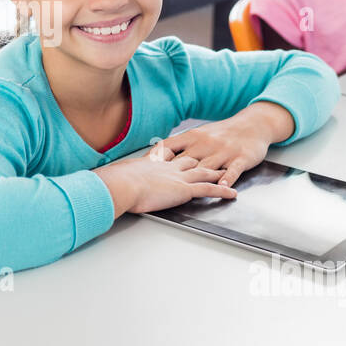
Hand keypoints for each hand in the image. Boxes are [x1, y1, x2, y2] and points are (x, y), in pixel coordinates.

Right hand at [96, 149, 235, 216]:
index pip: (171, 155)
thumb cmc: (116, 181)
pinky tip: (232, 194)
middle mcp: (169, 166)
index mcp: (154, 162)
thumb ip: (123, 177)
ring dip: (217, 173)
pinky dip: (222, 191)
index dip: (180, 153)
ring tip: (227, 173)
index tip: (184, 152)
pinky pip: (209, 190)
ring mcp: (179, 177)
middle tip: (214, 157)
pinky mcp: (184, 189)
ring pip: (204, 172)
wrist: (121, 184)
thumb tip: (114, 180)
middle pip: (191, 160)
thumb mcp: (120, 175)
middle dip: (203, 159)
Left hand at [158, 111, 283, 186]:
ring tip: (188, 190)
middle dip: (171, 174)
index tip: (141, 168)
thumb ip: (181, 145)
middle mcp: (206, 144)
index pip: (169, 146)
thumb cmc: (222, 133)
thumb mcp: (199, 134)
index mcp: (193, 137)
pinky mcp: (241, 158)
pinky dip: (227, 178)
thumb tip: (158, 156)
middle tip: (156, 186)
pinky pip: (233, 170)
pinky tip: (222, 186)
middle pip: (186, 161)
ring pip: (209, 167)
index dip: (155, 157)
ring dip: (199, 179)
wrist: (252, 125)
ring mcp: (224, 151)